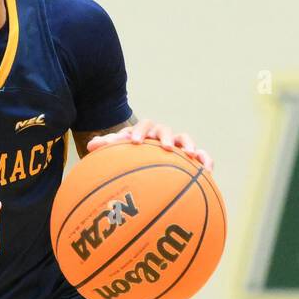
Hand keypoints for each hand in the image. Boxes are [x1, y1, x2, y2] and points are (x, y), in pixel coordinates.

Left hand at [87, 118, 212, 171]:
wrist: (149, 160)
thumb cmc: (132, 156)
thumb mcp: (119, 152)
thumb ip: (108, 147)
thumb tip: (90, 146)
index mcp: (146, 132)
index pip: (143, 126)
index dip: (139, 132)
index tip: (134, 142)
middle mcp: (162, 136)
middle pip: (166, 130)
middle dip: (166, 137)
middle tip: (164, 147)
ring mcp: (178, 145)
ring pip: (186, 140)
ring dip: (189, 145)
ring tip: (190, 155)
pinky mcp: (191, 158)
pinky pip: (202, 156)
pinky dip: (206, 161)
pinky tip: (207, 172)